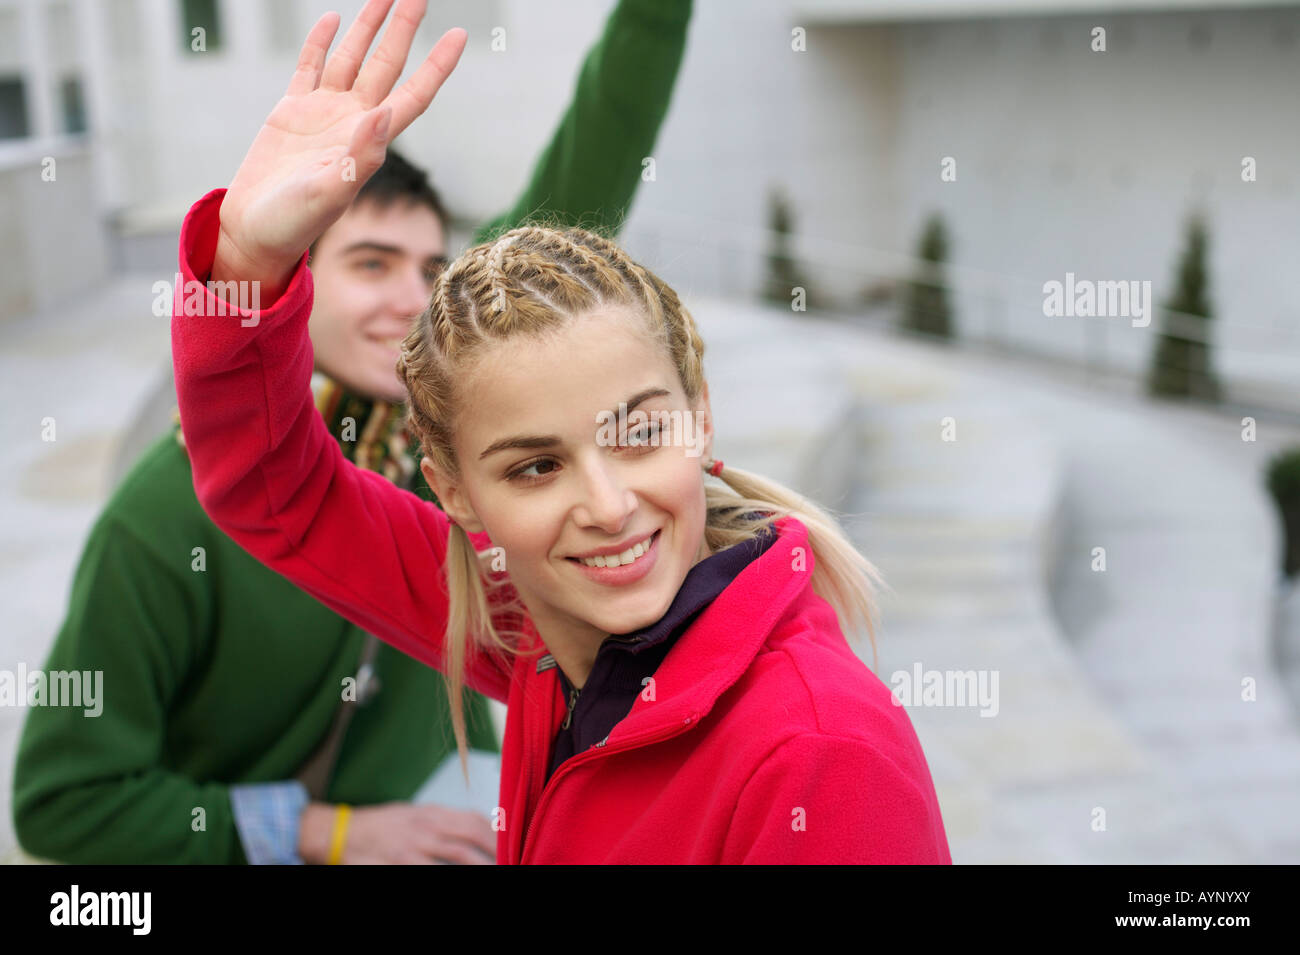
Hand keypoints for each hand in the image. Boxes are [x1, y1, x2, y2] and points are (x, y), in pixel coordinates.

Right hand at [212, 0, 465, 298]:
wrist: (256, 231)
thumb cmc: (295, 223)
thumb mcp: (330, 193)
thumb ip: (360, 157)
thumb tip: (384, 114)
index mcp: (370, 141)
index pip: (414, 95)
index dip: (437, 66)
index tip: (460, 36)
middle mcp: (352, 121)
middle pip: (386, 64)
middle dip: (404, 28)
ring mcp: (323, 113)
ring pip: (351, 57)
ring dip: (367, 26)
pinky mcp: (291, 110)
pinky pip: (310, 67)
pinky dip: (320, 43)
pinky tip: (332, 19)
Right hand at [299, 801, 496, 864]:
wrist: (341, 832)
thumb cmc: (380, 825)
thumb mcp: (414, 815)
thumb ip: (442, 822)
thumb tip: (473, 826)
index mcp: (431, 813)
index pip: (473, 819)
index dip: (494, 832)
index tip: (508, 843)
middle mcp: (426, 826)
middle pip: (471, 836)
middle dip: (493, 851)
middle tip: (510, 860)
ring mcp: (414, 846)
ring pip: (457, 855)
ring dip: (479, 864)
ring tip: (494, 869)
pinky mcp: (401, 862)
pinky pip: (432, 871)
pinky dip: (449, 874)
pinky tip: (461, 878)